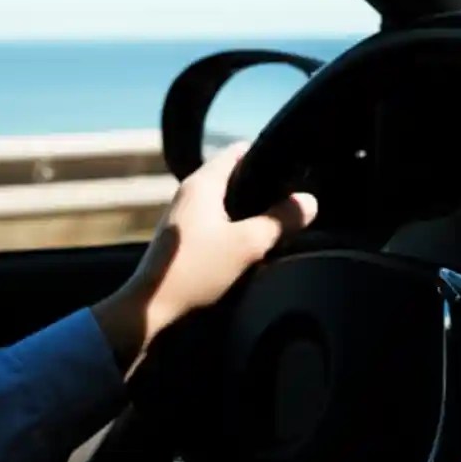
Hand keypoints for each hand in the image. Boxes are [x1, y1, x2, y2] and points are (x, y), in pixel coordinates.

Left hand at [92, 142, 317, 371]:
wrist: (151, 310)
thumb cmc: (195, 271)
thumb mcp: (248, 244)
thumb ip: (281, 220)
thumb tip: (309, 201)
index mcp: (202, 183)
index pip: (240, 151)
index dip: (269, 155)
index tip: (295, 168)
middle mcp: (190, 193)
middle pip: (235, 176)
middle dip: (263, 186)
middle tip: (291, 200)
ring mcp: (184, 216)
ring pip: (226, 201)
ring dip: (250, 211)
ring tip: (277, 223)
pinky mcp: (183, 238)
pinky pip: (216, 222)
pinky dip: (235, 227)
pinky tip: (251, 245)